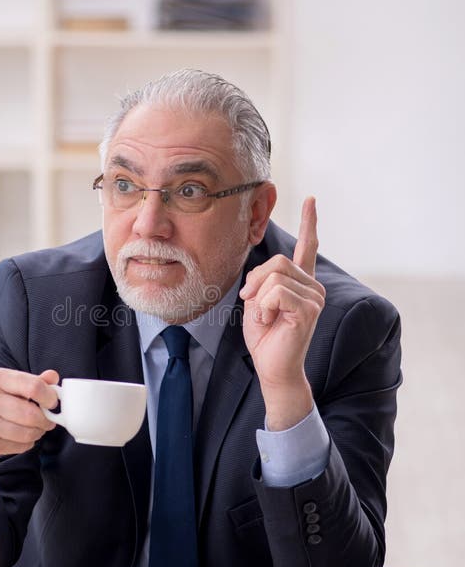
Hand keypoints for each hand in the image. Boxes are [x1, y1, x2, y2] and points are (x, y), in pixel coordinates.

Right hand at [0, 368, 58, 491]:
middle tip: (47, 422)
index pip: (33, 386)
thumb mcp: (8, 387)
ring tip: (32, 430)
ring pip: (26, 433)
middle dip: (45, 420)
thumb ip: (32, 381)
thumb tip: (53, 376)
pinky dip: (24, 445)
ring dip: (36, 434)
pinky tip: (17, 439)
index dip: (49, 397)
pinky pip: (18, 446)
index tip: (53, 403)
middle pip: (30, 413)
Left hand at [240, 197, 325, 429]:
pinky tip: (270, 322)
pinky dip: (264, 307)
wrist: (271, 366)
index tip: (311, 200)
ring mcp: (314, 297)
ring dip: (259, 299)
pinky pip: (276, 292)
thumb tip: (264, 273)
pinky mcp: (309, 308)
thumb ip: (262, 281)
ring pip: (274, 277)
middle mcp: (313, 286)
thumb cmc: (265, 337)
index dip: (309, 222)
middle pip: (275, 262)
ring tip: (266, 318)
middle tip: (253, 305)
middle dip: (255, 283)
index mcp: (301, 282)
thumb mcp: (257, 301)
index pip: (307, 246)